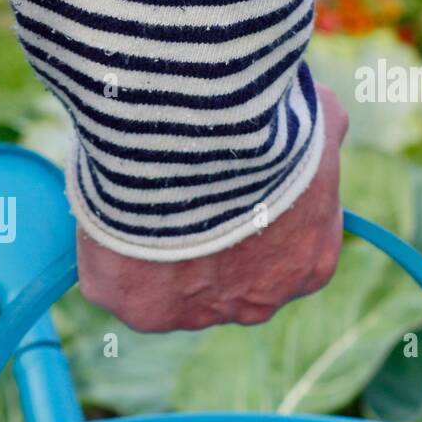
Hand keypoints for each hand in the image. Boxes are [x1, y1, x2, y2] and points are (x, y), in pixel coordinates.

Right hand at [77, 85, 348, 332]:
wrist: (201, 142)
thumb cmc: (263, 128)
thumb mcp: (312, 120)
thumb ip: (317, 131)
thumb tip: (313, 108)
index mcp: (307, 266)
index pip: (278, 250)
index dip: (247, 212)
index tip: (222, 178)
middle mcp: (254, 305)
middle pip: (222, 280)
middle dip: (201, 239)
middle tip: (176, 182)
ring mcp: (191, 313)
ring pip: (164, 286)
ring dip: (150, 248)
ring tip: (137, 191)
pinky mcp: (134, 306)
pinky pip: (112, 279)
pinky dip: (104, 247)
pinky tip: (108, 204)